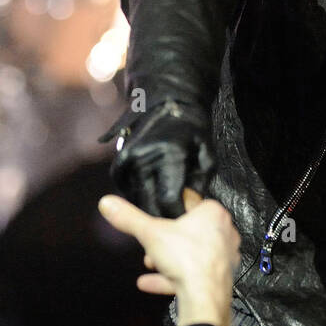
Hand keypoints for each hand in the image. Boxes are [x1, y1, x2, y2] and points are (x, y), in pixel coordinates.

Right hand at [98, 187, 240, 325]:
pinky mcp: (220, 277)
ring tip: (150, 265)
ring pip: (191, 254)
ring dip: (169, 261)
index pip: (190, 204)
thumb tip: (109, 204)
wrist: (204, 296)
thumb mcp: (150, 233)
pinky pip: (193, 274)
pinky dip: (172, 278)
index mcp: (213, 213)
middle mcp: (224, 232)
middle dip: (167, 242)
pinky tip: (150, 282)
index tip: (158, 220)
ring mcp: (224, 256)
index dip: (170, 213)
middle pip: (189, 232)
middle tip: (152, 247)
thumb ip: (128, 218)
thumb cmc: (187, 259)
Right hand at [101, 98, 215, 218]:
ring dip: (151, 210)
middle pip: (149, 206)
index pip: (169, 200)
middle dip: (164, 217)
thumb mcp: (207, 153)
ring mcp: (127, 162)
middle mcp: (142, 159)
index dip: (179, 215)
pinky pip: (128, 193)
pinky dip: (140, 198)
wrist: (167, 104)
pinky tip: (154, 196)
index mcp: (167, 156)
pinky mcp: (118, 165)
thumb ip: (201, 182)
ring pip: (137, 202)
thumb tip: (191, 208)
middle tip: (177, 221)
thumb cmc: (193, 130)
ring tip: (167, 206)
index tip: (188, 221)